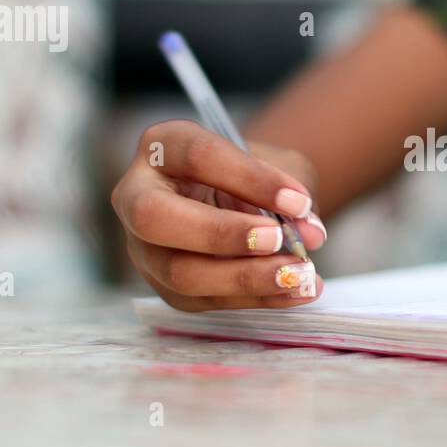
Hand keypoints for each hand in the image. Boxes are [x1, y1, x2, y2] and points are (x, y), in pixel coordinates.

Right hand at [111, 119, 328, 310]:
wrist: (241, 200)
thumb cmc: (252, 176)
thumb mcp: (274, 166)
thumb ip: (291, 190)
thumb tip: (309, 233)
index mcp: (162, 145)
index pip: (198, 156)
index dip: (250, 179)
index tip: (298, 201)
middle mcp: (137, 195)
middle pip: (154, 217)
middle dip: (221, 233)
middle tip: (277, 239)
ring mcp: (144, 246)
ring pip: (178, 272)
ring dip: (245, 278)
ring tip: (298, 276)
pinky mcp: (164, 285)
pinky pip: (203, 300)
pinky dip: (255, 298)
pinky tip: (295, 291)